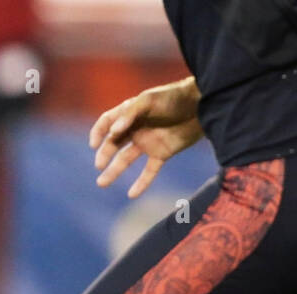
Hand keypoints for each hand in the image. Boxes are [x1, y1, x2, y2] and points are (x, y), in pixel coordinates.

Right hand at [90, 78, 204, 198]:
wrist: (202, 105)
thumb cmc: (174, 97)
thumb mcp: (149, 100)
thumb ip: (130, 114)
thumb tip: (112, 133)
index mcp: (130, 113)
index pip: (107, 122)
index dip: (98, 132)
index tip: (94, 144)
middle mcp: (136, 128)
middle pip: (113, 143)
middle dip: (104, 154)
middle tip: (99, 165)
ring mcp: (148, 142)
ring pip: (126, 160)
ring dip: (113, 171)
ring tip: (101, 183)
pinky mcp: (162, 154)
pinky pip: (148, 171)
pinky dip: (141, 183)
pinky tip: (131, 195)